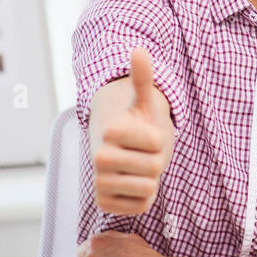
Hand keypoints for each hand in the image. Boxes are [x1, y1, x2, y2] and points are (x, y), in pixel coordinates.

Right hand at [93, 48, 173, 214]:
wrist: (123, 152)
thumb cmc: (138, 126)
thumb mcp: (145, 102)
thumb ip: (143, 78)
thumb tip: (139, 50)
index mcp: (110, 131)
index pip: (156, 141)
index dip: (158, 138)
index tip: (145, 134)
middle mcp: (98, 157)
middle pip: (155, 166)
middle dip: (157, 160)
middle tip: (144, 153)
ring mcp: (99, 183)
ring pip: (148, 188)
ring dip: (151, 179)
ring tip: (139, 168)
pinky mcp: (103, 204)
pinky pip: (141, 206)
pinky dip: (144, 198)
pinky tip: (133, 184)